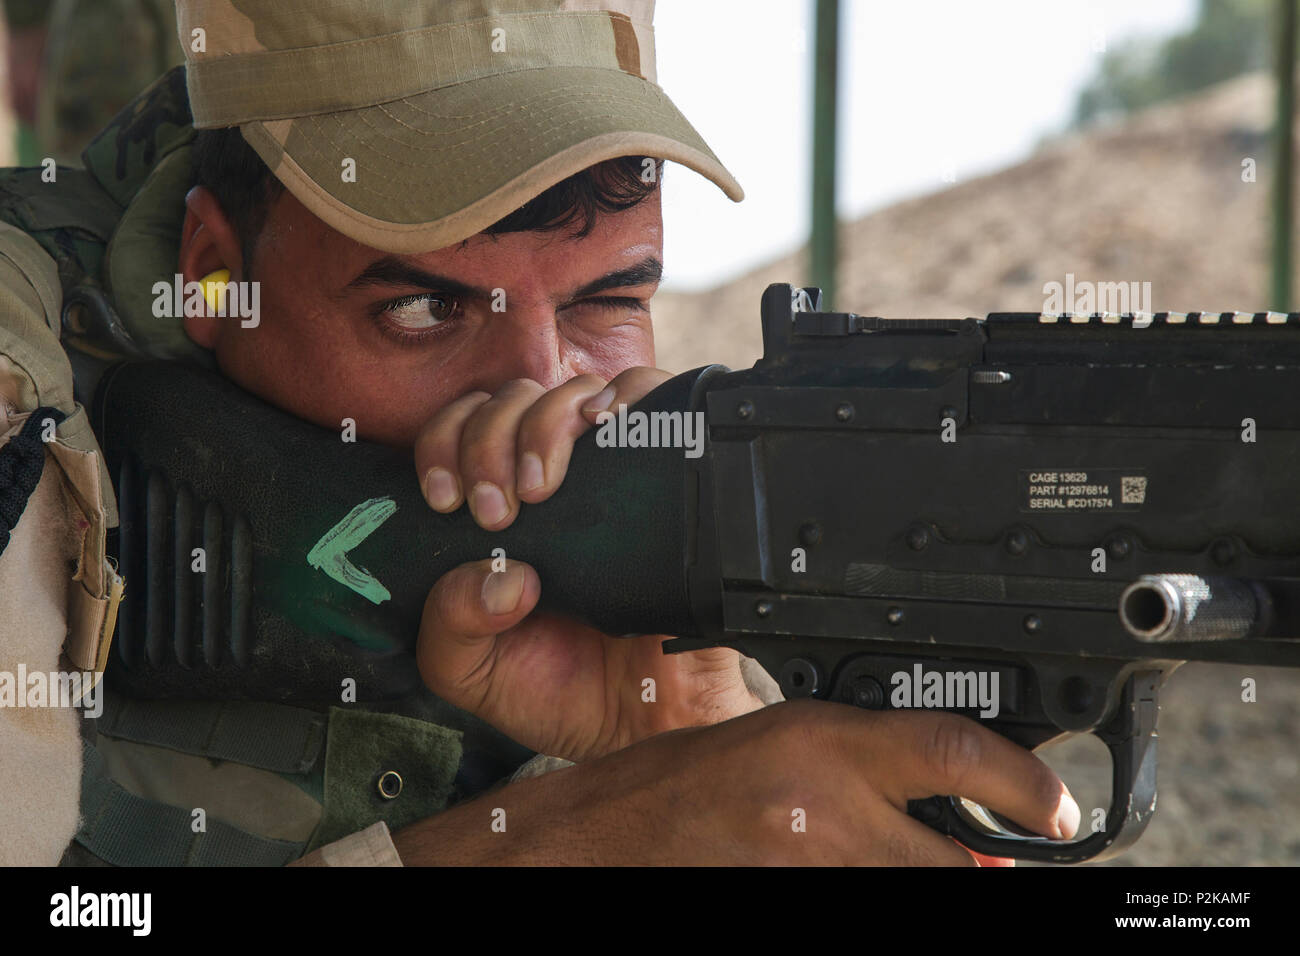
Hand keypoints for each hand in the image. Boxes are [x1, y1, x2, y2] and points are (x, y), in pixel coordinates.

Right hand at [393, 700, 1078, 865]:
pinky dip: (881, 889)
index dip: (1026, 784)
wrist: (614, 837)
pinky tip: (853, 871)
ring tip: (897, 855)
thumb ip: (869, 761)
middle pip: (958, 854)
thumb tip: (945, 795)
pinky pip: (871, 905)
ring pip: (920, 886)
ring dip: (933, 877)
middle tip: (992, 850)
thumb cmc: (688, 780)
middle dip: (982, 859)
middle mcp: (827, 812)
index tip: (1058, 808)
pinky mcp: (799, 905)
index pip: (953, 754)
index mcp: (823, 744)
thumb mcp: (786, 737)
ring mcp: (815, 871)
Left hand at [413, 371, 763, 761]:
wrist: (646, 726)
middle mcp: (556, 479)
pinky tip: (604, 427)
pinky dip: (627, 396)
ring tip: (541, 490)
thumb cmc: (561, 690)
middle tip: (497, 510)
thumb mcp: (470, 669)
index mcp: (500, 508)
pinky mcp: (671, 472)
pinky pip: (656, 399)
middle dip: (488, 441)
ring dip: (545, 424)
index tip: (446, 499)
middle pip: (514, 398)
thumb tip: (503, 574)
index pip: (460, 428)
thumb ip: (450, 624)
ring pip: (575, 392)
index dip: (444, 445)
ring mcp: (614, 472)